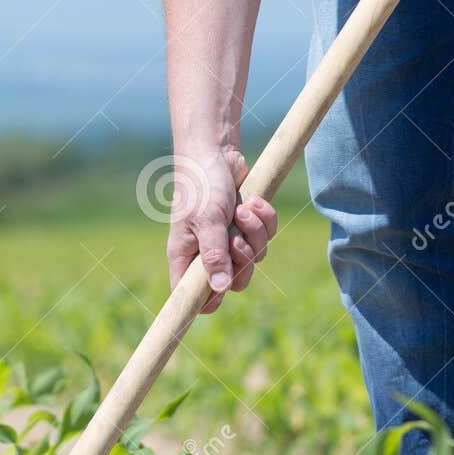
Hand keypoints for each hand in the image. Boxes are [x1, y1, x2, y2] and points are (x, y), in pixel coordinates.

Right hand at [165, 147, 277, 314]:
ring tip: (242, 209)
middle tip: (235, 239)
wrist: (217, 153)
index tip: (223, 287)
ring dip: (254, 233)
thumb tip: (220, 289)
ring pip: (255, 257)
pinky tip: (254, 202)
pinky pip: (266, 236)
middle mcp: (207, 254)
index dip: (209, 301)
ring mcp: (229, 240)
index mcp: (187, 258)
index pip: (194, 297)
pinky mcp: (247, 226)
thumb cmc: (201, 185)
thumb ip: (214, 255)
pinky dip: (265, 220)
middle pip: (235, 282)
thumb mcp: (207, 221)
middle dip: (243, 260)